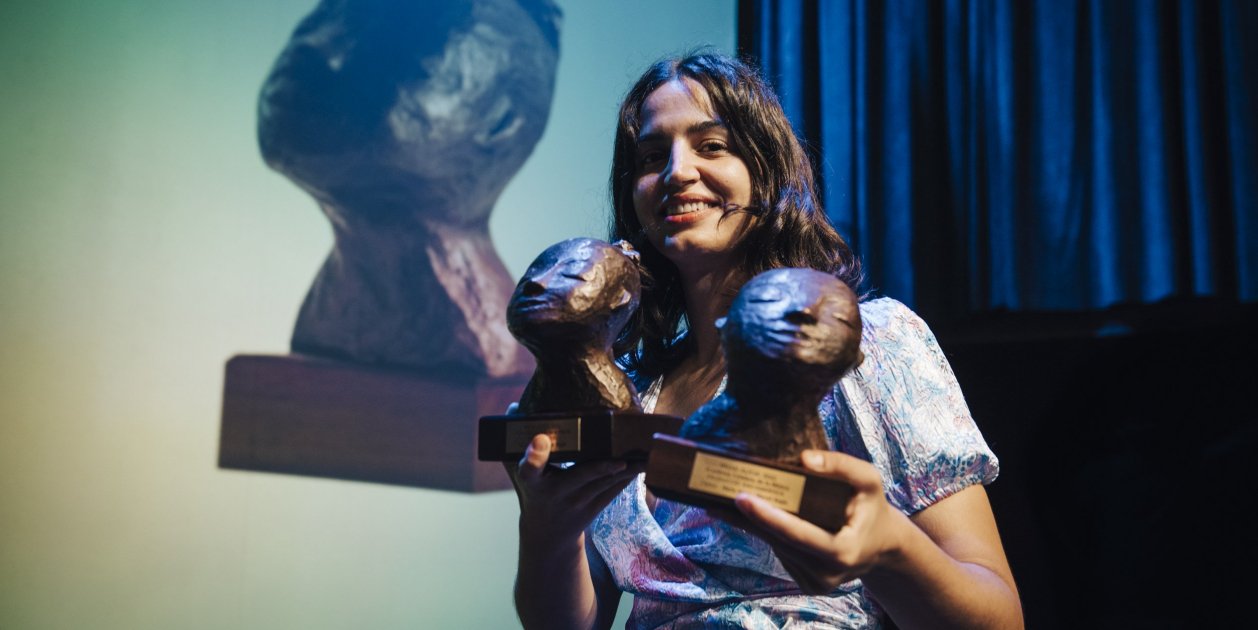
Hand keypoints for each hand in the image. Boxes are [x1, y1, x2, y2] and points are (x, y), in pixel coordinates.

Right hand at [506, 434, 643, 543]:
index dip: (534, 456)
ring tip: (644, 457)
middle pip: (579, 477)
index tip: (540, 439)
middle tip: (619, 457)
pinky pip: (613, 491)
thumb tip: (512, 406)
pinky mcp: (593, 509)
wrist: (546, 534)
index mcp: (532, 482)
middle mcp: (555, 494)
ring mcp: (576, 504)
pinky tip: (642, 465)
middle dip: (600, 467)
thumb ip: (515, 443)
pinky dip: (628, 478)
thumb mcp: (518, 473)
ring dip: (625, 471)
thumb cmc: (532, 493)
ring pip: (604, 484)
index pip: (529, 469)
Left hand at [732, 449, 909, 594]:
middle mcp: (827, 575)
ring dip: (752, 524)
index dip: (767, 516)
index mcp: (842, 552)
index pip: (797, 534)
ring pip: (776, 548)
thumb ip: (840, 465)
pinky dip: (767, 533)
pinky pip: (781, 553)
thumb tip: (802, 459)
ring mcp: (816, 583)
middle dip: (748, 517)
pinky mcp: (807, 584)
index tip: (740, 497)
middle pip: (778, 541)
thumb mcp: (868, 479)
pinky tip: (750, 515)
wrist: (883, 545)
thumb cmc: (873, 508)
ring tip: (725, 501)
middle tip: (716, 494)